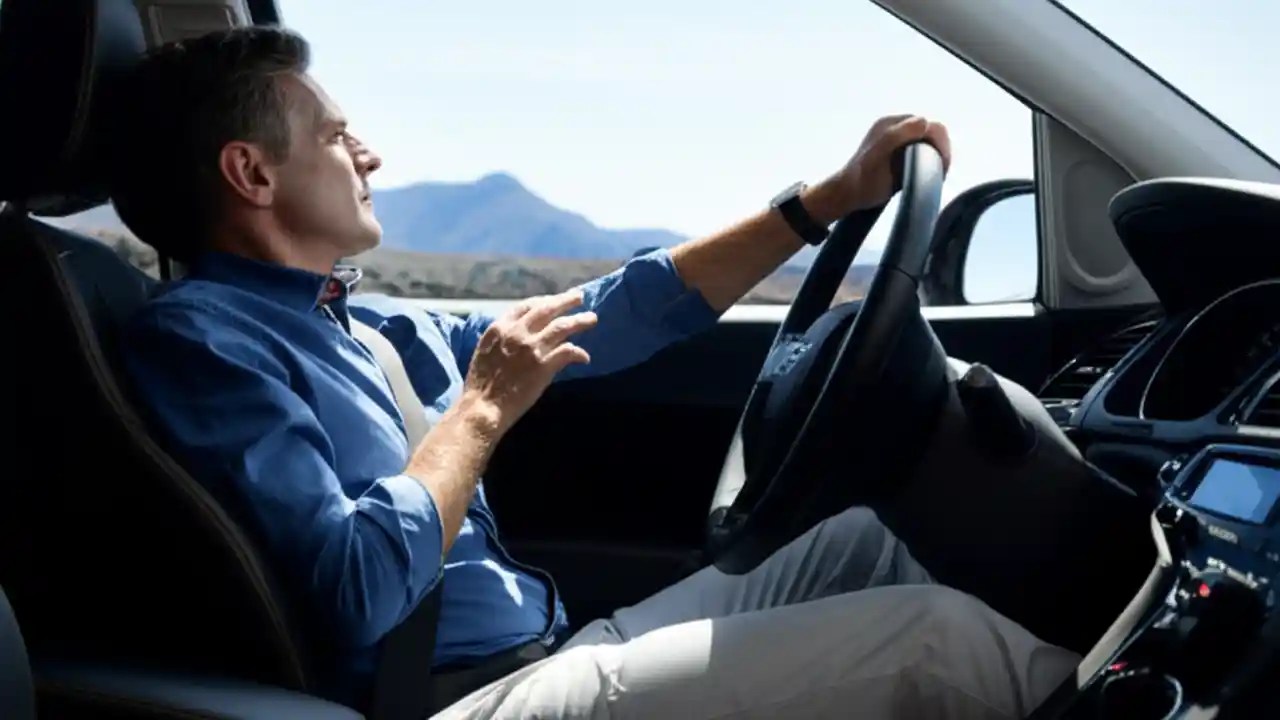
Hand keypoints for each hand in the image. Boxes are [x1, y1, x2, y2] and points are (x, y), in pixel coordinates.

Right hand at [461, 289, 597, 434]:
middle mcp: (518, 332)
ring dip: (579, 320)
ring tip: (591, 318)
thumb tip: (520, 332)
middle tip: (579, 297)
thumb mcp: (486, 349)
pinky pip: (568, 352)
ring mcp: (532, 348)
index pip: (527, 306)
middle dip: (565, 301)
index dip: (544, 300)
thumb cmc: (481, 382)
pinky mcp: (544, 365)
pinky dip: (579, 353)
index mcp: (501, 327)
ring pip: (562, 326)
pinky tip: (585, 357)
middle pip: (547, 309)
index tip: (555, 299)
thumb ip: (503, 337)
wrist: (484, 405)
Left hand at [804, 114, 951, 223]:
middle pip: (931, 132)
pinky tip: (931, 174)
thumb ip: (899, 135)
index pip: (928, 125)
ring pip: (929, 142)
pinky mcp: (899, 154)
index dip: (940, 142)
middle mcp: (896, 128)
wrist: (846, 195)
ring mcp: (898, 141)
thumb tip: (925, 121)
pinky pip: (924, 152)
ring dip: (938, 155)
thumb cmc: (863, 179)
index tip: (943, 164)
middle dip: (941, 149)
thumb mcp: (881, 154)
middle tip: (943, 171)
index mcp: (891, 124)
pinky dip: (931, 160)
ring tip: (939, 174)